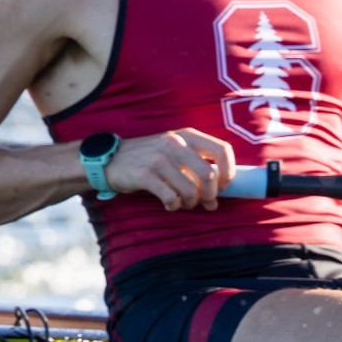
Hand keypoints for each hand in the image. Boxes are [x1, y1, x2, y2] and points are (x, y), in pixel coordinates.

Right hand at [103, 128, 235, 210]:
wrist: (112, 158)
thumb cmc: (151, 157)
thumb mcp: (176, 150)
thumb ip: (197, 166)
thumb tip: (218, 196)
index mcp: (188, 136)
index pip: (223, 150)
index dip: (228, 172)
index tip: (223, 186)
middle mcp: (176, 144)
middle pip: (209, 175)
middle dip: (210, 194)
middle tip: (204, 201)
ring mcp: (159, 159)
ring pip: (191, 190)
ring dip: (191, 203)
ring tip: (185, 203)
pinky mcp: (145, 175)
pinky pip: (170, 197)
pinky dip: (174, 205)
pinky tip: (170, 204)